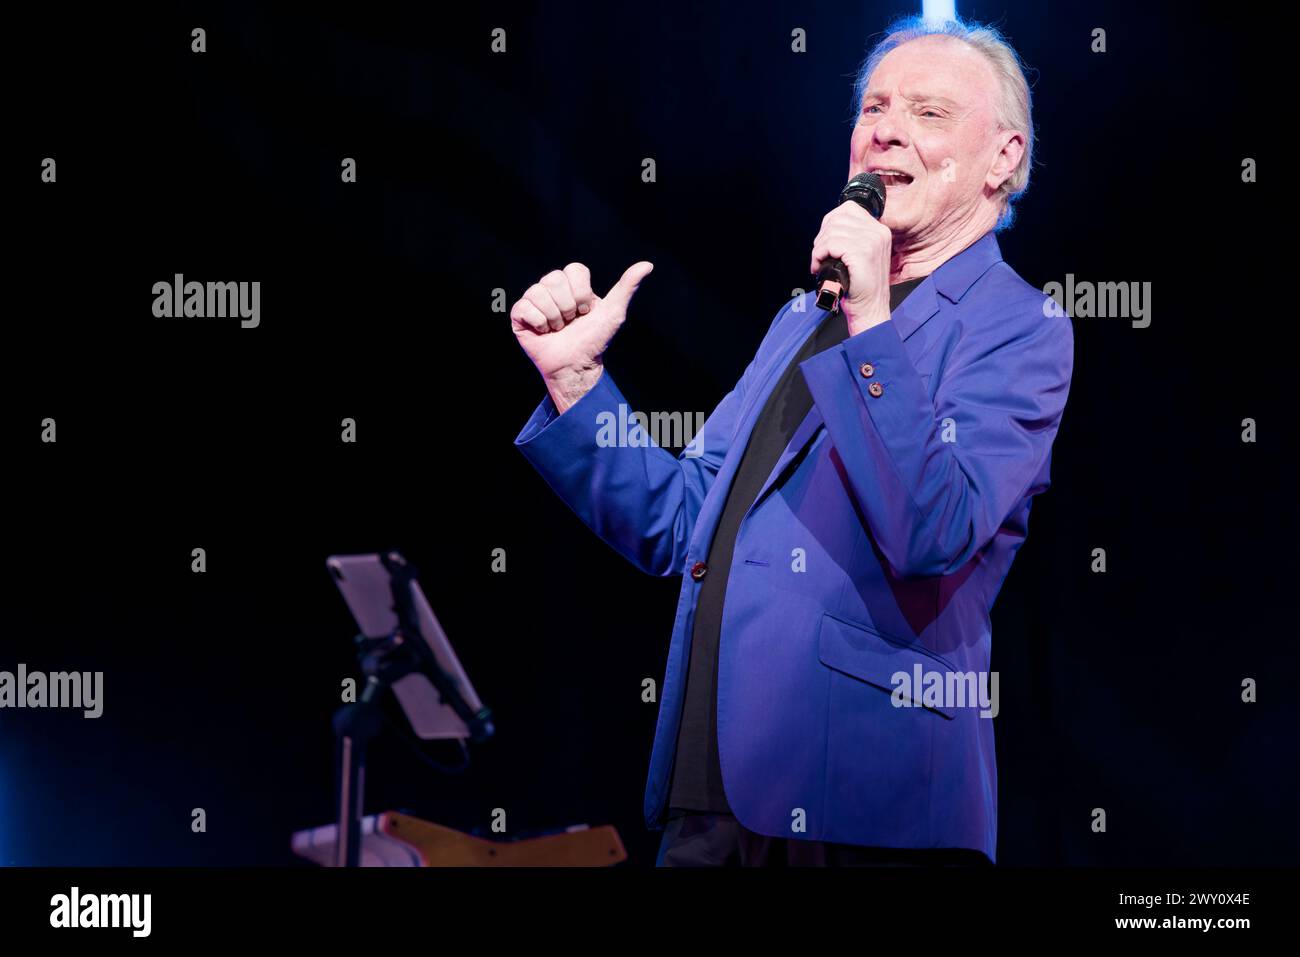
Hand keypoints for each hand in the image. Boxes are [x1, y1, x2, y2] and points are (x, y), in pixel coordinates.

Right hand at [511, 261, 653, 411]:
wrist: (576, 365)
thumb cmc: (594, 340)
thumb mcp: (614, 313)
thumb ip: (627, 287)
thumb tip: (647, 265)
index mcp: (572, 284)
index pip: (574, 269)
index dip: (581, 292)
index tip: (586, 310)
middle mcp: (551, 288)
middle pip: (553, 279)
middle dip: (568, 306)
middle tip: (571, 322)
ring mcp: (534, 300)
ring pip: (538, 292)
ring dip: (554, 317)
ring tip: (558, 329)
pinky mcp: (519, 315)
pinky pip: (525, 307)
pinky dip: (539, 323)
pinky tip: (544, 332)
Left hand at [810, 203, 891, 334]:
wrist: (870, 310)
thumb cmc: (860, 287)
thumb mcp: (860, 255)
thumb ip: (851, 237)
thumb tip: (828, 227)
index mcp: (880, 230)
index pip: (848, 209)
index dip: (829, 224)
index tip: (824, 242)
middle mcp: (878, 232)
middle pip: (838, 218)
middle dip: (822, 236)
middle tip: (820, 255)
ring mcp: (872, 242)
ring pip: (832, 231)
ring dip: (819, 248)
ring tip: (819, 263)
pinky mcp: (862, 253)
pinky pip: (831, 244)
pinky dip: (819, 255)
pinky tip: (819, 267)